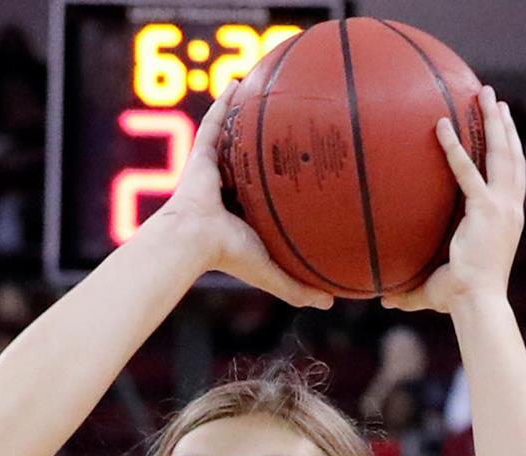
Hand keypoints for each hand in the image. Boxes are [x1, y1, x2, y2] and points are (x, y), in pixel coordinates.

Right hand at [146, 85, 332, 308]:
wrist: (193, 240)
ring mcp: (214, 169)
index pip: (266, 192)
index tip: (302, 167)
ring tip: (266, 90)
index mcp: (243, 212)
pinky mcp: (200, 154)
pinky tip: (240, 81)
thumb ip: (298, 288)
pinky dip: (224, 101)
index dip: (280, 180)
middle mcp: (229, 187)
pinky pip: (213, 122)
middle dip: (266, 142)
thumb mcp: (271, 272)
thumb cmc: (229, 256)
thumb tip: (331, 304)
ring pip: (232, 136)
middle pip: (250, 159)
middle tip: (293, 123)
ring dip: (244, 115)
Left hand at [382, 86, 525, 314]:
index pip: (513, 176)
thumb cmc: (461, 300)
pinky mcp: (486, 209)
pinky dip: (454, 149)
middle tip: (496, 99)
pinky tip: (440, 126)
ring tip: (485, 94)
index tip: (504, 126)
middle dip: (505, 125)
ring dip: (494, 122)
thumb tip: (382, 301)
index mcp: (508, 219)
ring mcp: (502, 207)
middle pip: (513, 156)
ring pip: (502, 154)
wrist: (477, 304)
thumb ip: (411, 288)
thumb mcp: (436, 285)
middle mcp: (511, 208)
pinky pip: (468, 173)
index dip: (510, 149)